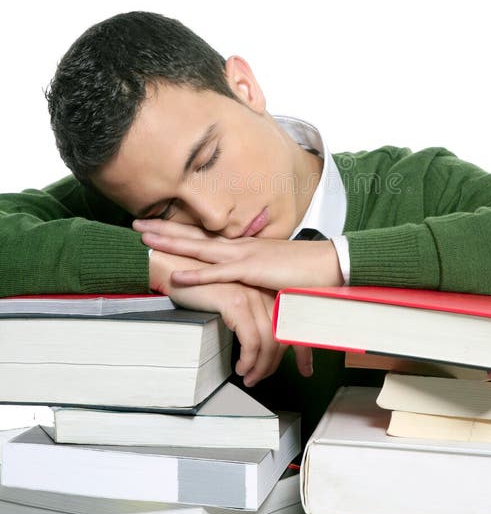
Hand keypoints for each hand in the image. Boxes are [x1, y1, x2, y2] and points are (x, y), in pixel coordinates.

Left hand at [137, 217, 344, 290]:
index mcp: (244, 248)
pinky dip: (197, 275)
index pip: (205, 236)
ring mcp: (245, 256)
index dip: (180, 230)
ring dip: (171, 242)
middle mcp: (240, 246)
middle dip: (164, 229)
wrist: (331, 266)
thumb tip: (243, 290)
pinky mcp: (254, 270)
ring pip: (200, 247)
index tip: (157, 227)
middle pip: (195, 235)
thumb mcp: (273, 276)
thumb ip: (254, 281)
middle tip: (137, 224)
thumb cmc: (306, 273)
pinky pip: (220, 274)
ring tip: (145, 238)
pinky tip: (177, 275)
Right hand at [149, 249, 312, 386]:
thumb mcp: (234, 298)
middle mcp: (264, 290)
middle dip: (278, 362)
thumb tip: (262, 342)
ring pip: (269, 341)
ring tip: (251, 378)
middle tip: (264, 377)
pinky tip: (242, 367)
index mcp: (268, 287)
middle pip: (285, 334)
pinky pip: (251, 340)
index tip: (305, 368)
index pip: (294, 322)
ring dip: (261, 366)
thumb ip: (252, 314)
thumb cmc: (201, 284)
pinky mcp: (236, 302)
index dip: (303, 349)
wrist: (175, 265)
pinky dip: (249, 359)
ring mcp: (252, 295)